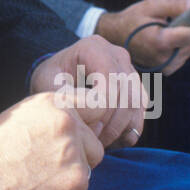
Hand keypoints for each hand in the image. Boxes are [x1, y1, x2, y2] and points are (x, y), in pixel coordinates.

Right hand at [0, 92, 102, 189]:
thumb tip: (90, 127)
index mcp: (55, 103)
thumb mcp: (21, 117)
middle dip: (76, 160)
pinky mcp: (77, 188)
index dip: (86, 125)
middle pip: (94, 148)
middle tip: (40, 168)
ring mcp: (75, 157)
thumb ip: (53, 118)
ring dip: (66, 184)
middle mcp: (69, 125)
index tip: (74, 139)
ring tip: (32, 184)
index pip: (96, 105)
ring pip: (86, 175)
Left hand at [30, 34, 146, 146]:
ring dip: (121, 129)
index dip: (102, 109)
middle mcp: (116, 54)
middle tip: (93, 141)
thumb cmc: (49, 81)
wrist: (56, 79)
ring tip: (100, 143)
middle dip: (112, 123)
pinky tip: (113, 141)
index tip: (86, 127)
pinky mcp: (135, 85)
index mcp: (93, 47)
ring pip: (136, 104)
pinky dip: (130, 129)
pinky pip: (141, 110)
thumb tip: (95, 110)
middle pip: (126, 93)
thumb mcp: (48, 86)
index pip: (110, 80)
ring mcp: (128, 68)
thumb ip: (66, 96)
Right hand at [96, 0, 189, 75]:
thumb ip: (176, 5)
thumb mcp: (153, 5)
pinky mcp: (168, 69)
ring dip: (185, 36)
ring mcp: (166, 66)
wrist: (114, 36)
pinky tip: (165, 39)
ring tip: (165, 29)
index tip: (189, 12)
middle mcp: (164, 58)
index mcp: (160, 42)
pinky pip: (185, 53)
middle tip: (175, 18)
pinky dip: (180, 44)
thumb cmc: (134, 18)